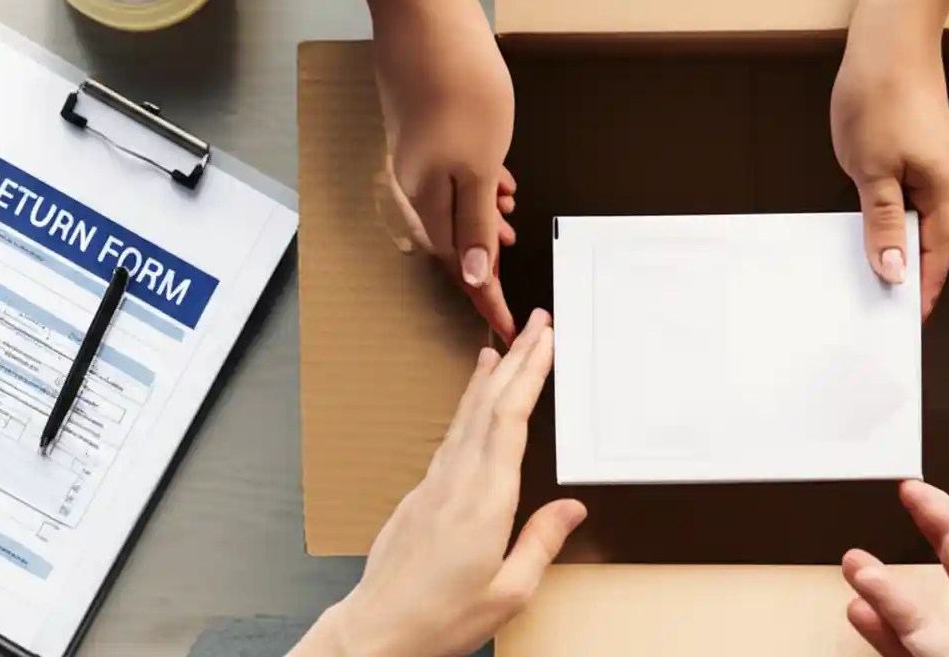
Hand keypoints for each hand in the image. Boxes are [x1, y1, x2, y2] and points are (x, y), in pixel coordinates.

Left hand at [294, 310, 585, 656]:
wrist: (377, 631)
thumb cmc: (440, 618)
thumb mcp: (509, 592)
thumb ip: (541, 542)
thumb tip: (571, 508)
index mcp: (484, 500)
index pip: (510, 420)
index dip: (529, 374)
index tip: (545, 340)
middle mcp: (457, 482)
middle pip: (489, 405)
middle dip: (516, 359)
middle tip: (537, 323)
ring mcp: (435, 484)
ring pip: (466, 416)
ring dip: (489, 377)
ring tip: (504, 347)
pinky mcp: (422, 494)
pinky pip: (451, 436)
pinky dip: (468, 407)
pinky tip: (473, 401)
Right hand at [372, 0, 518, 341]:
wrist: (427, 22)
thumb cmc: (458, 91)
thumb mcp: (479, 169)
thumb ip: (477, 224)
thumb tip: (475, 277)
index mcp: (429, 202)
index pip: (461, 268)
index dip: (485, 299)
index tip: (504, 326)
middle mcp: (416, 185)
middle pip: (455, 242)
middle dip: (486, 265)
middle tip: (512, 288)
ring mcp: (418, 158)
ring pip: (455, 208)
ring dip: (484, 224)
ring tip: (511, 230)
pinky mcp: (425, 134)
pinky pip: (452, 179)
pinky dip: (477, 189)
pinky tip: (498, 181)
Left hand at [831, 10, 948, 318]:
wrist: (888, 39)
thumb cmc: (881, 98)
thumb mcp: (872, 170)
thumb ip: (883, 222)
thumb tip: (894, 271)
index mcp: (940, 188)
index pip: (936, 252)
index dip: (926, 285)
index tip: (912, 317)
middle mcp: (939, 177)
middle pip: (929, 237)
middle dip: (911, 271)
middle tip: (886, 304)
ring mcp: (924, 160)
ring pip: (913, 214)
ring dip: (897, 243)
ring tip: (872, 273)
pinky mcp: (907, 144)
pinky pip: (900, 191)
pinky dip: (886, 215)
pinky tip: (867, 224)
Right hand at [841, 481, 948, 656]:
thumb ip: (916, 621)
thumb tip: (870, 574)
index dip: (943, 516)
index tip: (913, 488)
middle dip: (932, 527)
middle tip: (908, 494)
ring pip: (916, 615)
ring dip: (883, 585)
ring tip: (854, 560)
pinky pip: (901, 647)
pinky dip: (878, 629)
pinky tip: (858, 611)